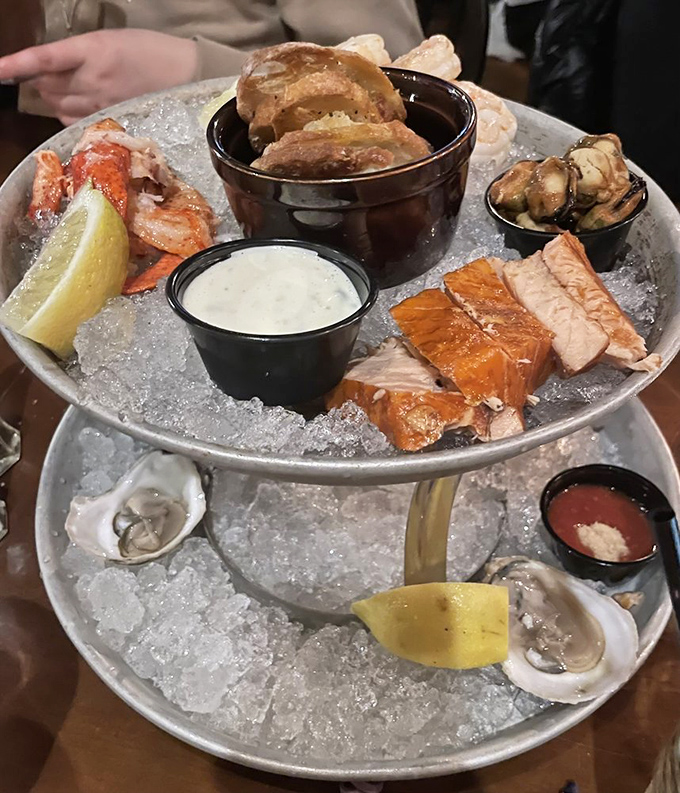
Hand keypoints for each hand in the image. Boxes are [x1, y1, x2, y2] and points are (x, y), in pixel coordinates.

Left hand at [0, 29, 197, 123]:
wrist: (183, 73)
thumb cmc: (148, 50)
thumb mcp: (109, 41)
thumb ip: (79, 55)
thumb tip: (50, 70)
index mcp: (93, 50)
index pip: (45, 58)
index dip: (18, 65)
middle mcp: (93, 79)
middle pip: (46, 86)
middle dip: (39, 81)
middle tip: (48, 76)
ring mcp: (102, 103)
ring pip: (58, 105)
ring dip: (52, 98)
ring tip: (66, 91)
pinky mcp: (111, 118)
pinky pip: (75, 121)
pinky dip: (66, 115)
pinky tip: (74, 108)